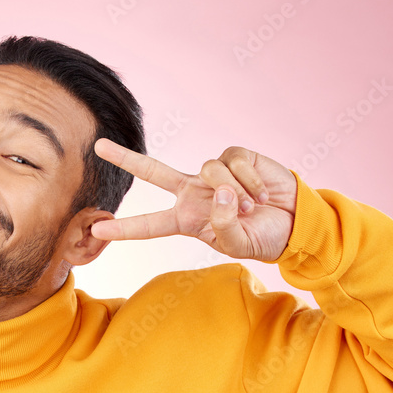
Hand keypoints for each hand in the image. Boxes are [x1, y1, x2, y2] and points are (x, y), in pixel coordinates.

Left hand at [89, 138, 297, 262]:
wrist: (294, 222)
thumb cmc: (263, 238)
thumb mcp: (239, 246)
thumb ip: (224, 227)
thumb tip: (218, 193)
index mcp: (187, 220)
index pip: (150, 225)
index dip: (125, 228)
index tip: (97, 229)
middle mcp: (194, 193)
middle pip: (153, 173)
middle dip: (126, 158)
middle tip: (97, 146)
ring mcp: (212, 174)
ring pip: (209, 173)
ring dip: (235, 194)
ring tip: (252, 208)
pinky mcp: (235, 157)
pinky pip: (233, 163)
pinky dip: (250, 182)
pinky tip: (262, 194)